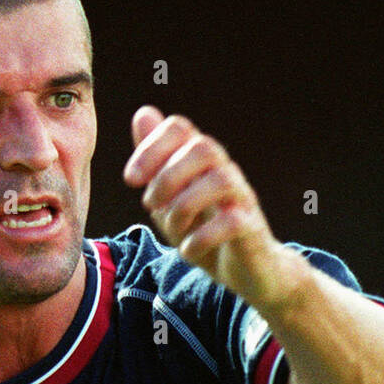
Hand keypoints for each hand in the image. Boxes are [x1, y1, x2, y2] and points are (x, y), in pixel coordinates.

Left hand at [124, 106, 291, 309]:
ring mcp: (242, 198)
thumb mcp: (171, 199)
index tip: (131, 179)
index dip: (151, 147)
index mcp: (201, 162)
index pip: (180, 128)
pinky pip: (232, 222)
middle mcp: (224, 171)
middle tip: (150, 205)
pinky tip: (188, 250)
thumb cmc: (204, 231)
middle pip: (203, 148)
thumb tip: (143, 113)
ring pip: (220, 180)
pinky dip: (202, 238)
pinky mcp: (252, 228)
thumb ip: (157, 162)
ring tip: (172, 228)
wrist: (244, 270)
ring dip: (184, 207)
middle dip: (167, 176)